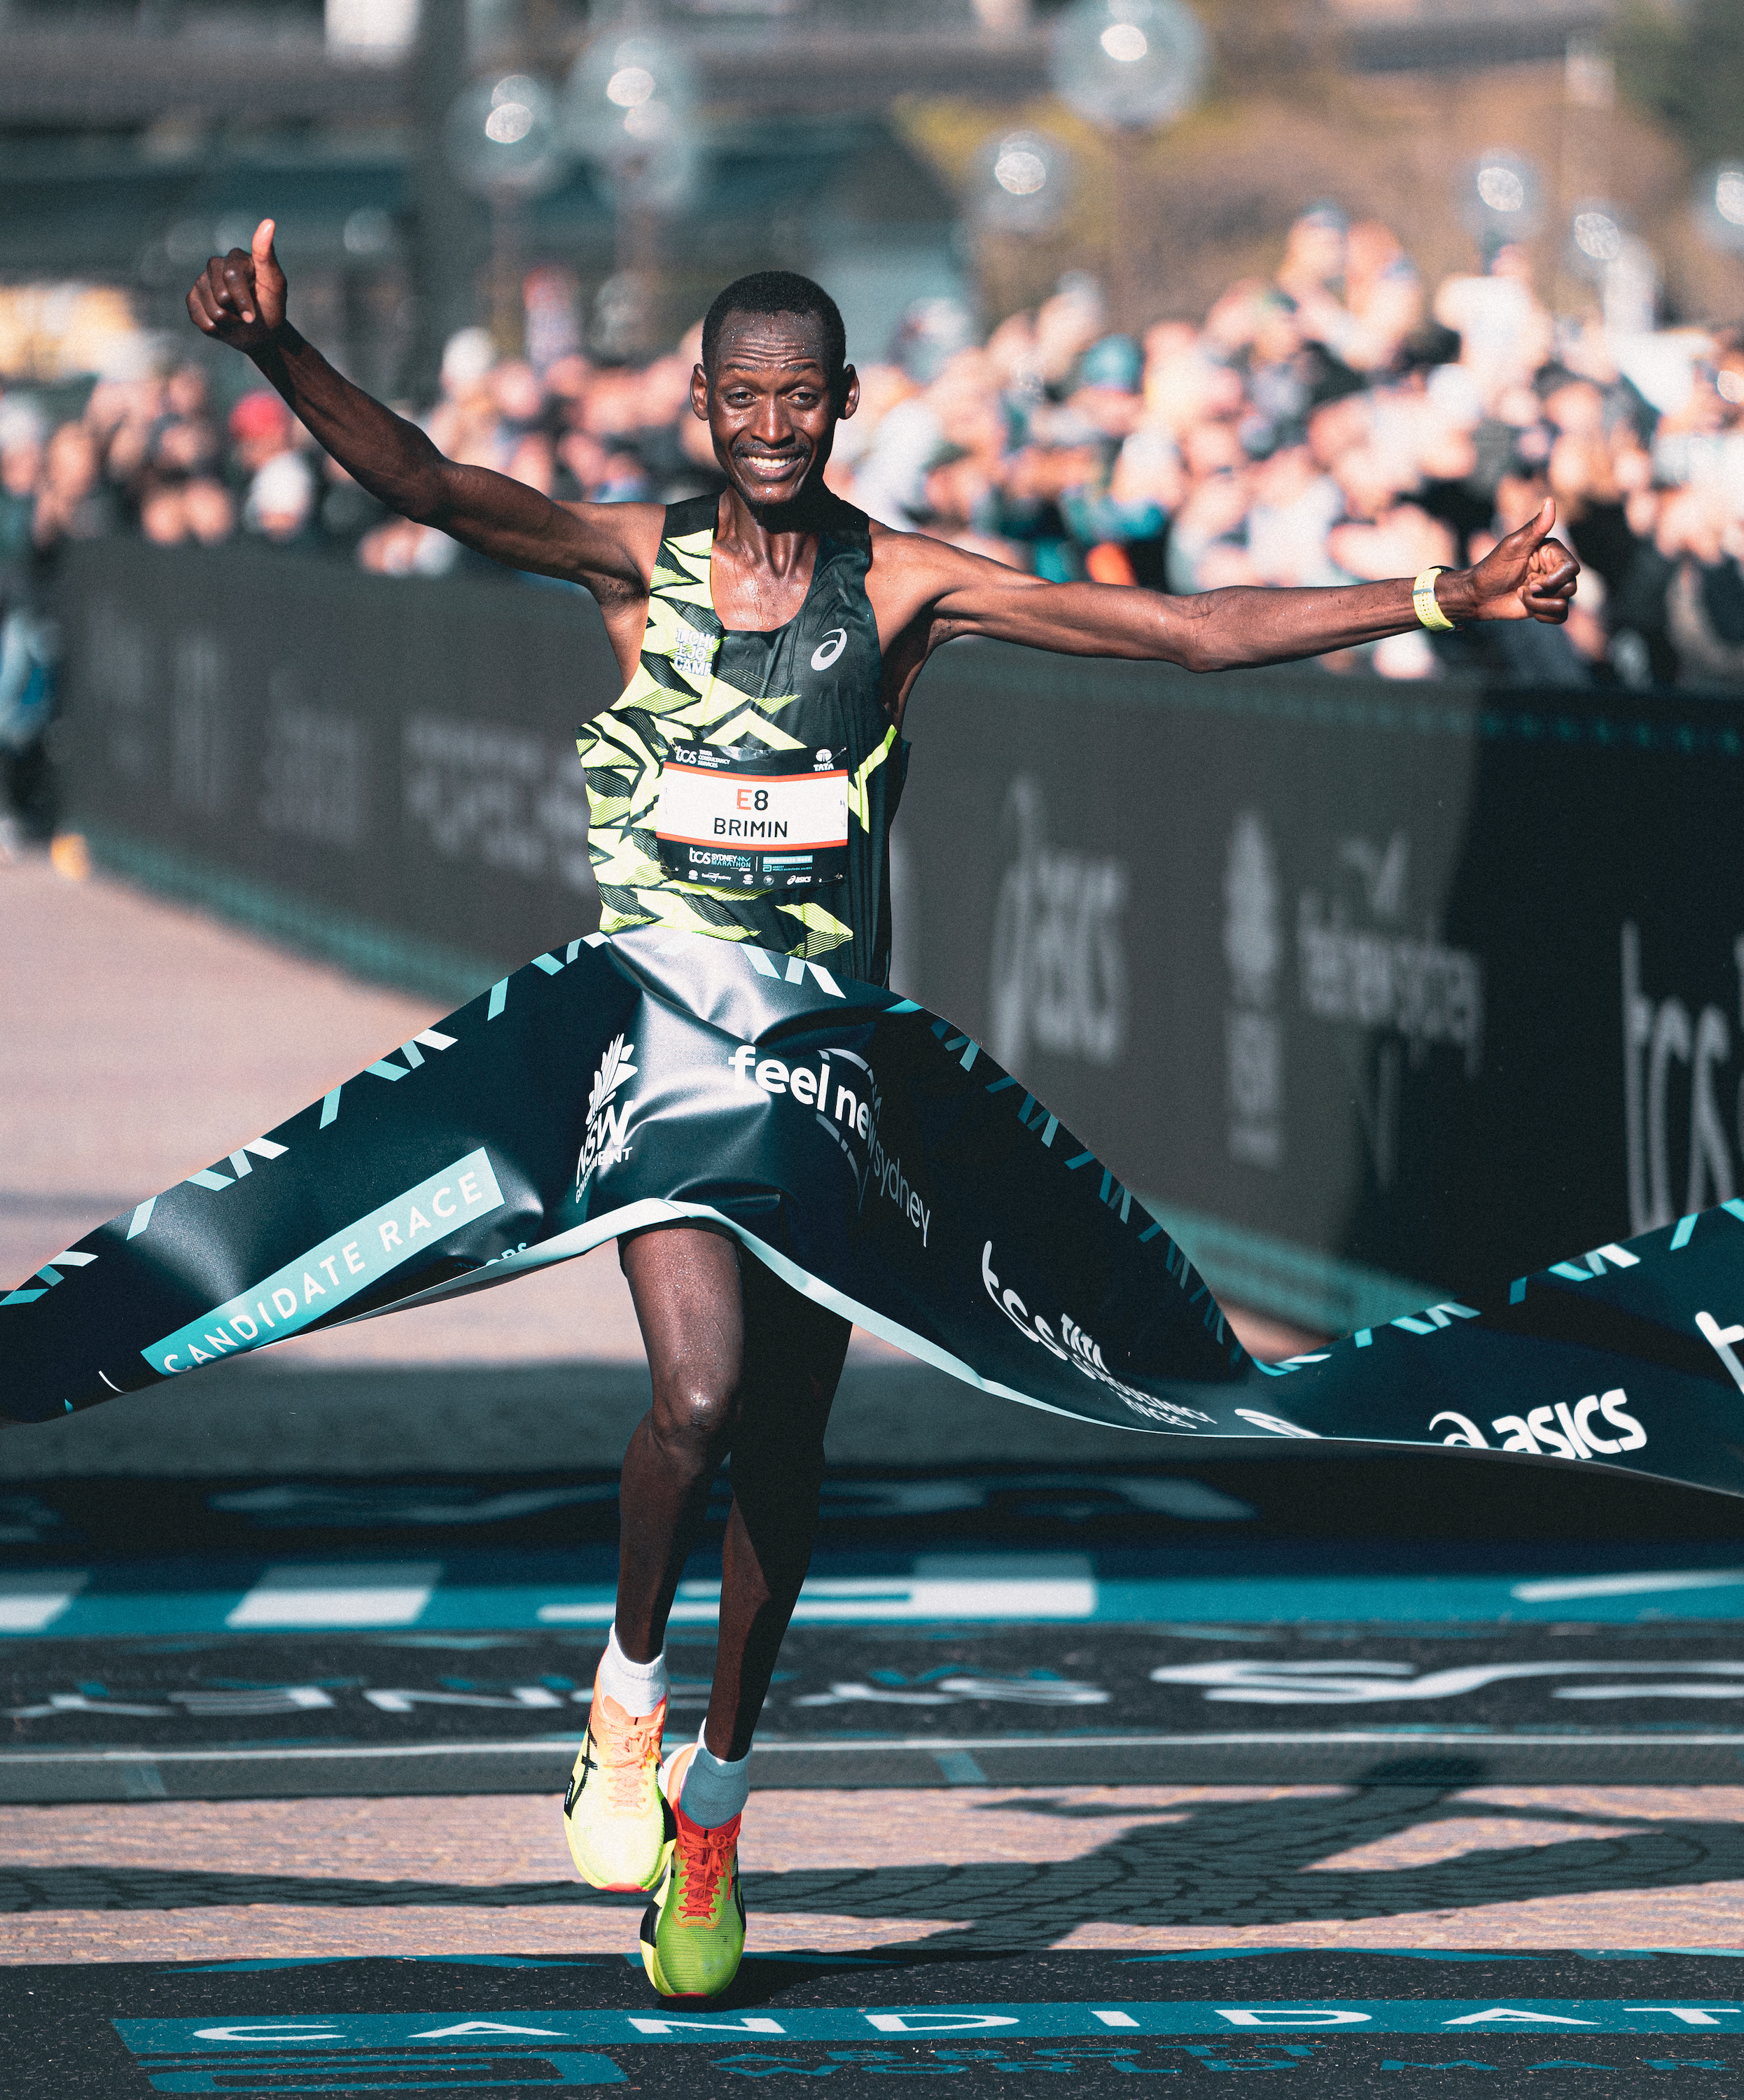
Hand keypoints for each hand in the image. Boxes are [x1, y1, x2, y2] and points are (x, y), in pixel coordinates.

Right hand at [186, 219, 286, 352]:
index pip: (231, 276)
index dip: (242, 300)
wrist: (261, 333)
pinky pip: (198, 317)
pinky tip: (224, 324)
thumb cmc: (271, 307)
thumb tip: (269, 222)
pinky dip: (214, 329)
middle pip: (219, 294)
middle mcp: (216, 265)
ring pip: (210, 309)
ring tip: (236, 319)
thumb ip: (267, 256)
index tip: (252, 317)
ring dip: (227, 322)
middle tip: (247, 316)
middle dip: (236, 313)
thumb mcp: (275, 284)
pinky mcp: (193, 298)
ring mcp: (202, 281)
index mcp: (236, 258)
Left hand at [1447, 498, 1579, 623]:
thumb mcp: (1513, 545)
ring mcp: (1553, 588)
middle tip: (1522, 590)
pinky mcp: (1548, 605)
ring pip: (1564, 604)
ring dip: (1539, 606)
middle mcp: (1556, 569)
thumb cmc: (1493, 568)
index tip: (1532, 584)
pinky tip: (1529, 609)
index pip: (1572, 569)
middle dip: (1544, 594)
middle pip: (1571, 587)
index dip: (1554, 580)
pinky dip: (1543, 616)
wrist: (1478, 595)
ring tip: (1521, 596)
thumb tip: (1550, 500)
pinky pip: (1560, 617)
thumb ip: (1535, 527)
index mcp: (1552, 552)